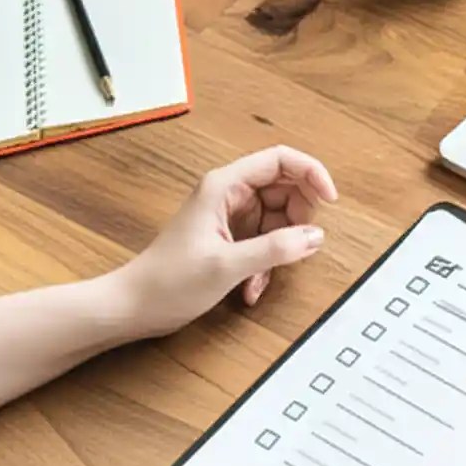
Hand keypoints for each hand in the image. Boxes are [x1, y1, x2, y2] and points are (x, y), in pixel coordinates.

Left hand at [115, 146, 337, 337]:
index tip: (330, 200)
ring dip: (282, 249)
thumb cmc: (168, 281)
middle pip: (286, 189)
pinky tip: (250, 287)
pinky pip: (267, 242)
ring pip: (280, 219)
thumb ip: (276, 249)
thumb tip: (315, 237)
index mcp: (225, 186)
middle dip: (300, 220)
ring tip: (262, 276)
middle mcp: (230, 195)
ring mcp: (231, 217)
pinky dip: (268, 264)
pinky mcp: (231, 239)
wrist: (135, 306)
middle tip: (298, 247)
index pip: (281, 160)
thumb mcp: (228, 266)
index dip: (312, 173)